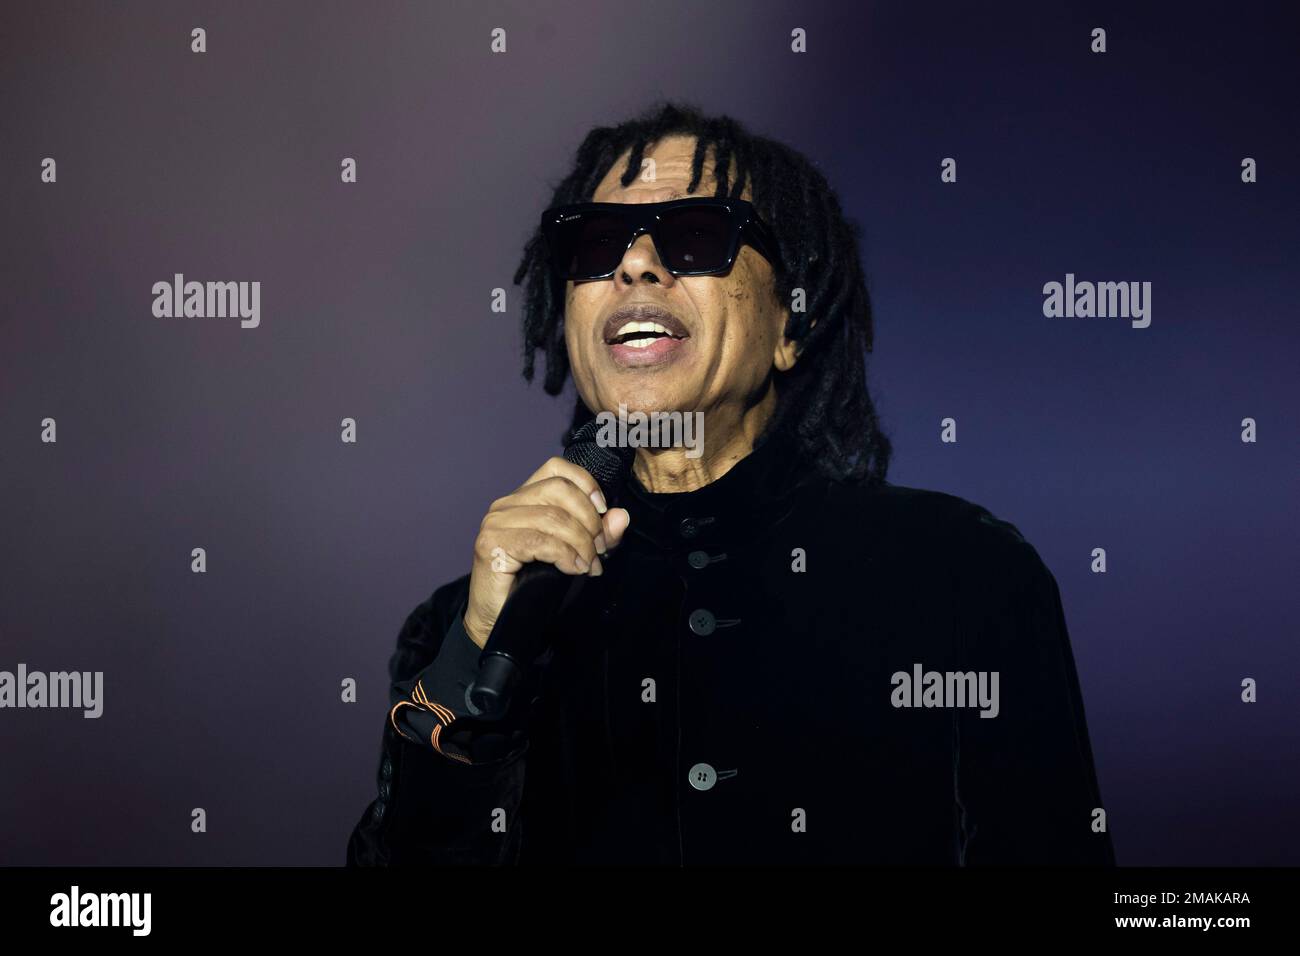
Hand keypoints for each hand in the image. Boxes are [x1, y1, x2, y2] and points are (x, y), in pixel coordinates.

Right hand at [462, 456, 630, 649]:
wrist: (499, 621)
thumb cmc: (533, 586)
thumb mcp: (575, 555)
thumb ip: (598, 534)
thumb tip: (620, 516)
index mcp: (523, 498)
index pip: (556, 468)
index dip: (585, 483)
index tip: (602, 510)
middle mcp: (506, 504)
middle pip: (559, 490)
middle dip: (589, 520)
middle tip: (601, 549)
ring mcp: (496, 523)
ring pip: (553, 517)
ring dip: (581, 543)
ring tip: (589, 565)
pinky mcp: (492, 545)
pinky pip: (540, 541)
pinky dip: (565, 555)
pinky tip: (573, 569)